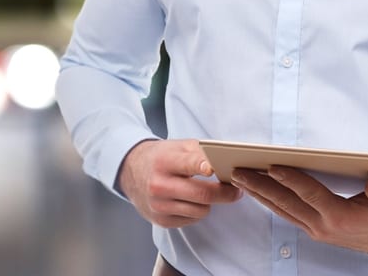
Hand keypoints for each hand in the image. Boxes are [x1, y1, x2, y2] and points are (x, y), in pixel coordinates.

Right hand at [117, 139, 242, 227]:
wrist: (131, 171)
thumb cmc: (160, 157)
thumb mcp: (177, 147)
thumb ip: (200, 152)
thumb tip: (225, 161)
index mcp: (164, 162)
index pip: (188, 164)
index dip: (205, 167)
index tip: (216, 169)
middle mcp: (159, 185)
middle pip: (202, 194)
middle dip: (225, 193)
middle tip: (236, 189)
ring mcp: (159, 205)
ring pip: (201, 210)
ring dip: (209, 202)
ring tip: (208, 192)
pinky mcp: (161, 220)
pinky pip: (192, 219)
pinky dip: (196, 210)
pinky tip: (191, 200)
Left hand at [231, 168, 367, 255]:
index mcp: (341, 217)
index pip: (310, 195)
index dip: (291, 180)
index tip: (272, 166)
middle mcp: (323, 226)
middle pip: (287, 203)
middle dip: (261, 186)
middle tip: (239, 171)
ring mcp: (315, 229)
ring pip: (281, 210)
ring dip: (259, 194)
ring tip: (239, 177)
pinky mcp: (312, 229)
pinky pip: (285, 213)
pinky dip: (269, 200)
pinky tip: (256, 189)